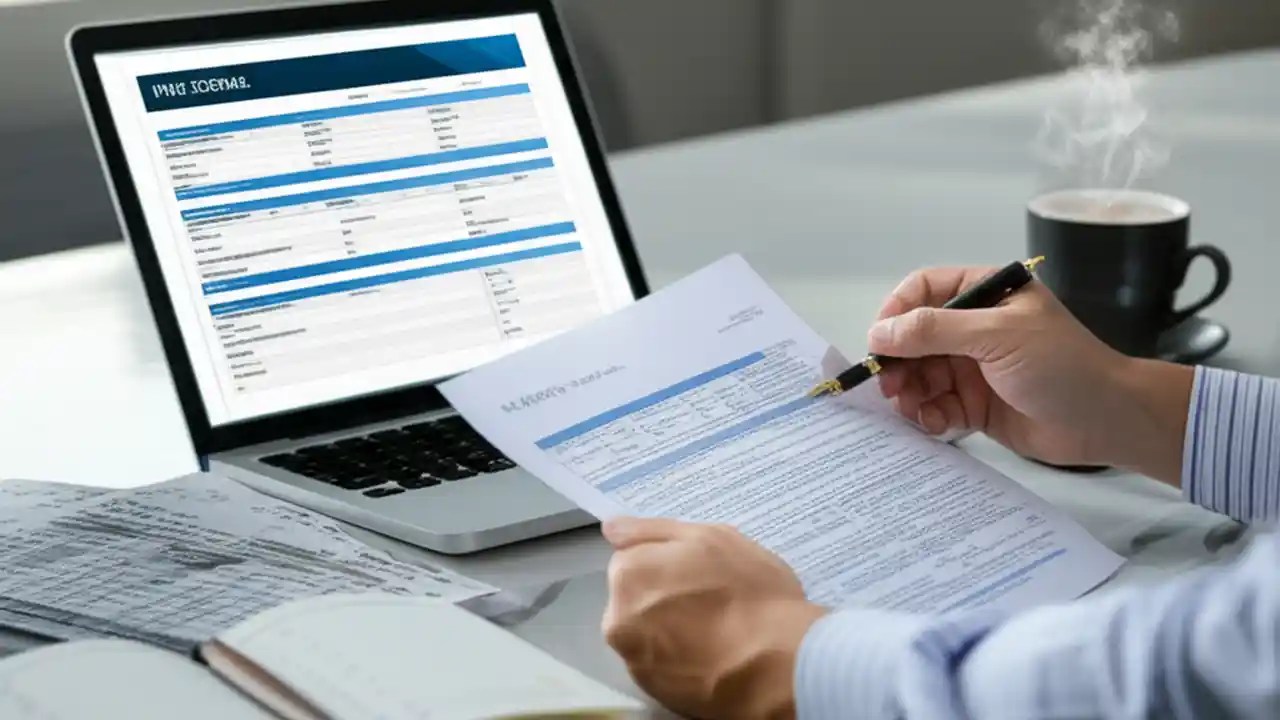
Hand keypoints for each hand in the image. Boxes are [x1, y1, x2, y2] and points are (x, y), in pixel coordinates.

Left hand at [601, 518, 826, 719]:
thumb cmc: (748, 592)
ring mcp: (632, 659)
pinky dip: (675, 659)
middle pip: (634, 597)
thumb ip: (654, 530)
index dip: (667, 562)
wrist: (776, 666)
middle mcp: (617, 617)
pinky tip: (708, 657)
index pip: (633, 558)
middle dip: (661, 596)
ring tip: (712, 632)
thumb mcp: (710, 538)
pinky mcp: (651, 692)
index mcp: (628, 573)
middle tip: (708, 602)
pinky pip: (659, 664)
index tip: (698, 573)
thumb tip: (611, 528)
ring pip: (645, 632)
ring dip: (666, 629)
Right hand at [867, 266, 1192, 483]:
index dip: (896, 313)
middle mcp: (975, 327)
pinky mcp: (976, 404)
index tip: (880, 342)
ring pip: (921, 374)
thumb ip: (934, 330)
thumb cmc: (1061, 365)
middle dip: (899, 361)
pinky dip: (929, 415)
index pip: (924, 290)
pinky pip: (936, 405)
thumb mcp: (996, 336)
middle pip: (915, 338)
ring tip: (913, 410)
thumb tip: (879, 332)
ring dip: (910, 393)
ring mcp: (975, 366)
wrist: (1107, 421)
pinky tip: (936, 423)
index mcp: (986, 294)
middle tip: (890, 386)